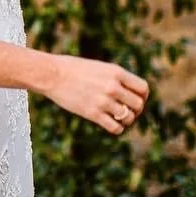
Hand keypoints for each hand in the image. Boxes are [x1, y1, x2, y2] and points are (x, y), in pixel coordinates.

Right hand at [32, 54, 148, 135]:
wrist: (52, 74)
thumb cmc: (74, 69)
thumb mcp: (100, 68)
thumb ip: (116, 78)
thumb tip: (131, 93)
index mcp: (116, 72)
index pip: (143, 88)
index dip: (143, 96)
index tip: (136, 100)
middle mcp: (113, 86)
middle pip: (138, 104)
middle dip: (136, 110)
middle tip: (128, 111)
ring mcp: (103, 101)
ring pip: (128, 118)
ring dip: (126, 120)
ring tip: (118, 118)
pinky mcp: (93, 113)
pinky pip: (115, 127)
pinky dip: (117, 128)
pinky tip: (110, 124)